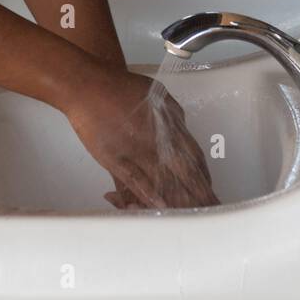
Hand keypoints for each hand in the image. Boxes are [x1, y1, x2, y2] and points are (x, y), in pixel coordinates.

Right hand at [64, 64, 217, 208]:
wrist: (89, 87)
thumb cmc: (121, 87)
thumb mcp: (156, 93)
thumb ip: (172, 114)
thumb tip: (182, 127)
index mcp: (169, 125)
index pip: (194, 156)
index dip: (203, 175)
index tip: (210, 189)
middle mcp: (156, 140)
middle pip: (185, 172)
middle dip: (199, 192)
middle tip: (209, 207)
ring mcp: (136, 151)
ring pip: (163, 180)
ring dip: (178, 199)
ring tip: (191, 213)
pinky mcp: (115, 159)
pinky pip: (136, 181)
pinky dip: (149, 195)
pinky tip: (161, 207)